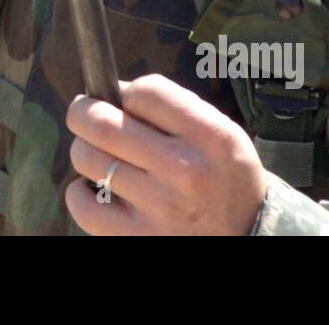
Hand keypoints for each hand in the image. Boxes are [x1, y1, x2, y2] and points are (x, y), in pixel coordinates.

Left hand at [65, 74, 267, 234]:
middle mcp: (184, 170)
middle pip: (103, 124)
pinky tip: (96, 188)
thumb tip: (115, 94)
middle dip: (82, 111)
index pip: (145, 93)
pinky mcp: (138, 237)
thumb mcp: (221, 132)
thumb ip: (175, 107)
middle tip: (83, 113)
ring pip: (88, 159)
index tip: (123, 101)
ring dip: (83, 149)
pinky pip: (84, 206)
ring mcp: (159, 207)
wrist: (248, 235)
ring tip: (97, 152)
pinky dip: (80, 192)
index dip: (126, 92)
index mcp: (209, 136)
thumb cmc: (225, 176)